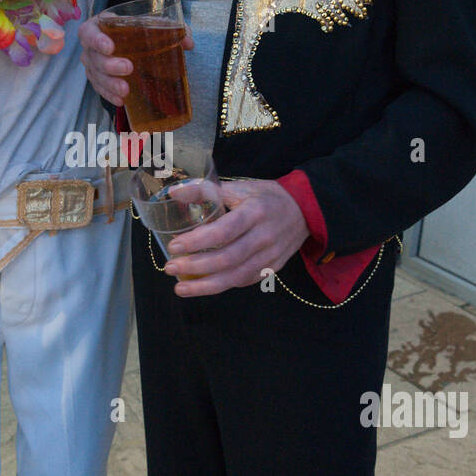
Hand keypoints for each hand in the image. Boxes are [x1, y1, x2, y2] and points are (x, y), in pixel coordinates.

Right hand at [79, 15, 192, 106]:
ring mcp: (92, 64)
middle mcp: (91, 46)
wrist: (131, 40)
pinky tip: (121, 101)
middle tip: (128, 68)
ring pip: (95, 76)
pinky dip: (109, 95)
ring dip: (110, 84)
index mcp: (100, 26)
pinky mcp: (97, 79)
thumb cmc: (138, 29)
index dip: (96, 40)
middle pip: (94, 57)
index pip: (89, 32)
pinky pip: (99, 89)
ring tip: (125, 91)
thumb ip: (170, 28)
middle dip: (109, 65)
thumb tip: (188, 42)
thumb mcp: (151, 24)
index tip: (110, 47)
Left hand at [163, 178, 309, 296]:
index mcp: (255, 212)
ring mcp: (271, 256)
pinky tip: (203, 286)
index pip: (223, 231)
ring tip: (180, 288)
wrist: (305, 210)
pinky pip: (244, 280)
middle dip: (195, 267)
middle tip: (170, 267)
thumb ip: (206, 190)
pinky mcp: (273, 268)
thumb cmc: (267, 197)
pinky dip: (223, 285)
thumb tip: (173, 193)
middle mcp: (264, 236)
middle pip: (227, 259)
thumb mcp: (240, 187)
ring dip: (205, 286)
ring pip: (235, 276)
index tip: (174, 246)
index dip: (197, 241)